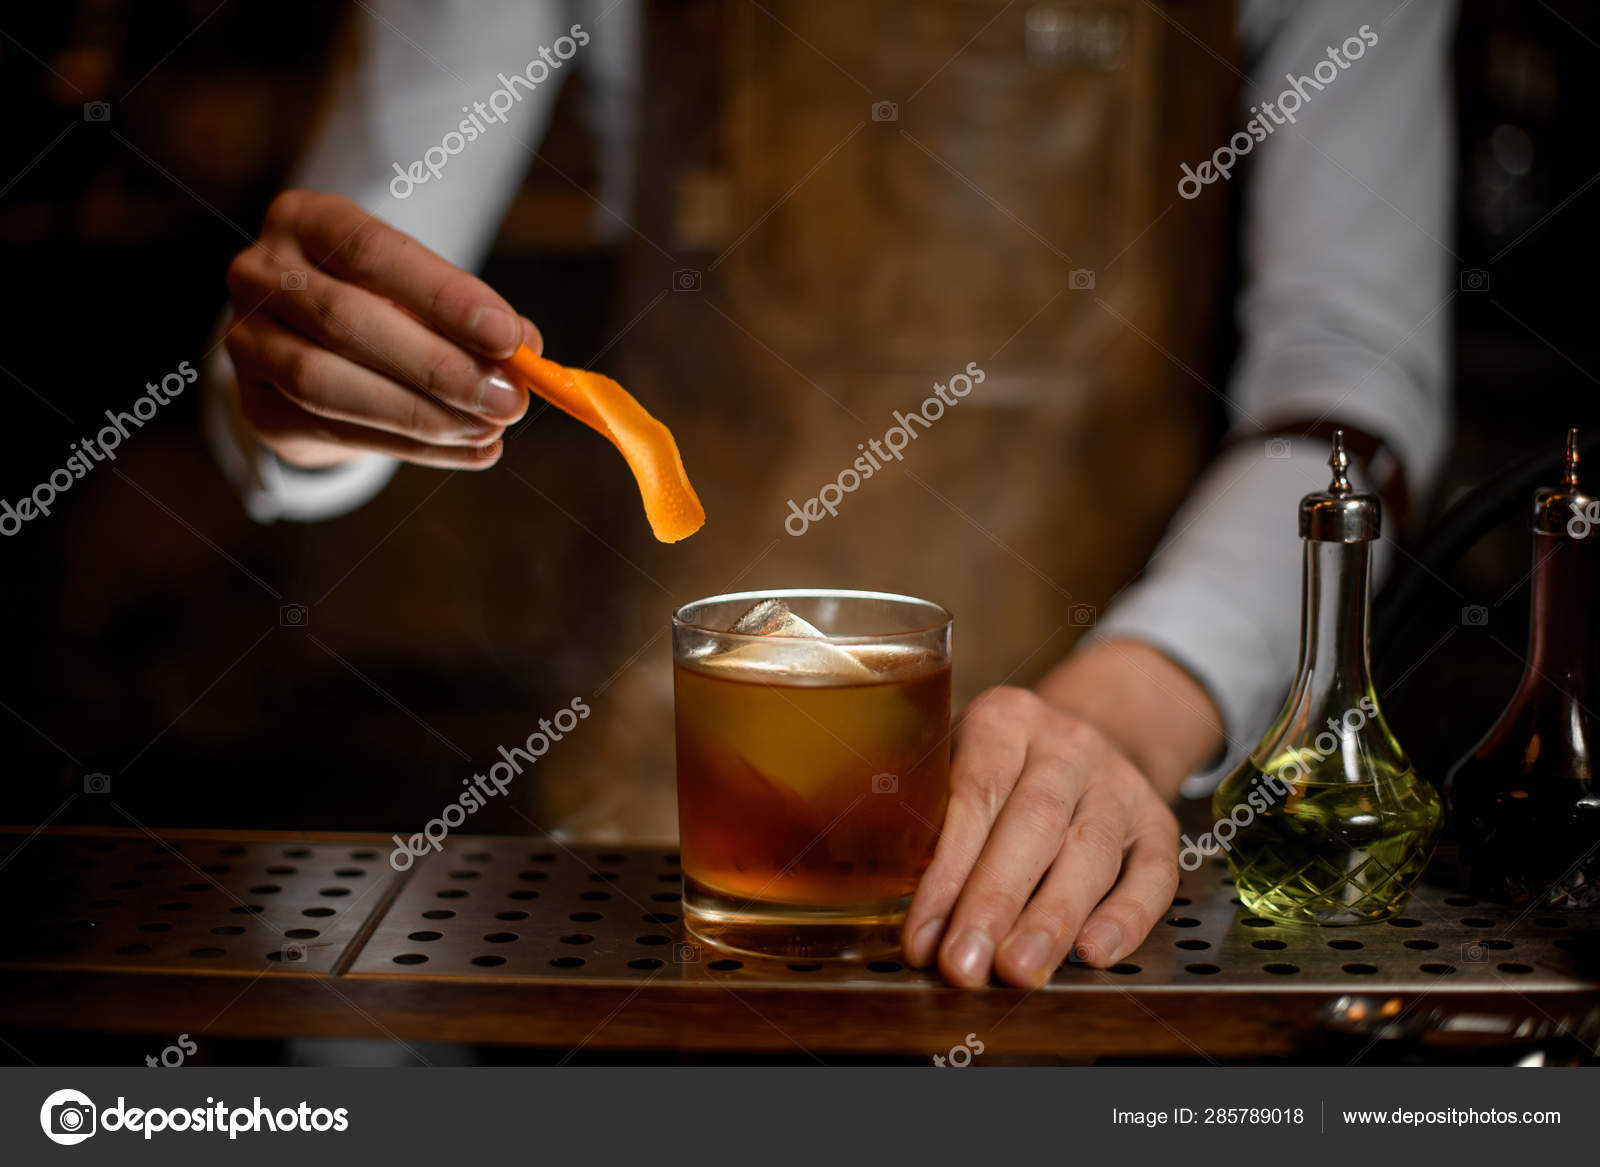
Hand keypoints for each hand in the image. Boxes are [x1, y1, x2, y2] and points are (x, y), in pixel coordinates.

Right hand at [222, 189, 538, 469]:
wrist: (311, 346)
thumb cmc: (384, 303)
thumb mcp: (423, 291)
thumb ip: (470, 315)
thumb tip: (525, 350)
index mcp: (305, 221)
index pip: (372, 253)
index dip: (443, 297)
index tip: (506, 336)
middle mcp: (260, 274)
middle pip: (346, 321)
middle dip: (438, 367)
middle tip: (508, 401)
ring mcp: (247, 342)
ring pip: (327, 383)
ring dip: (421, 415)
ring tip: (489, 431)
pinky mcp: (258, 407)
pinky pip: (335, 433)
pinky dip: (412, 448)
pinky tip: (469, 451)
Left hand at [901, 639, 1223, 987]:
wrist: (1086, 738)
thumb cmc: (998, 769)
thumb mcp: (956, 763)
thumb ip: (931, 823)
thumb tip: (912, 922)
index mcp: (1004, 720)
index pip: (975, 795)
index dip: (947, 872)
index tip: (921, 938)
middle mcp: (1067, 745)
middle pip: (1033, 824)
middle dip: (995, 902)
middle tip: (965, 964)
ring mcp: (1119, 783)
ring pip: (1091, 852)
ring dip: (1052, 919)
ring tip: (1018, 971)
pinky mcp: (1159, 822)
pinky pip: (1153, 874)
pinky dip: (1126, 918)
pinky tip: (1093, 955)